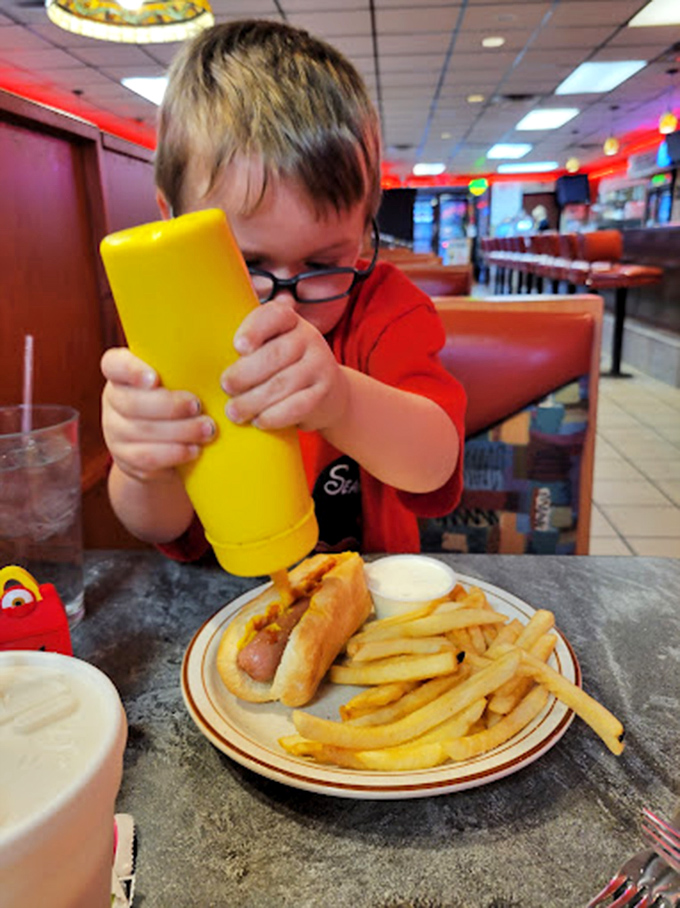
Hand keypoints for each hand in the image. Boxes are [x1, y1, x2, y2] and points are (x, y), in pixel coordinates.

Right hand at [101, 348, 215, 482]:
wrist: (162, 447)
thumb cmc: (177, 401)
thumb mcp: (176, 382)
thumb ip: (184, 371)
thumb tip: (215, 359)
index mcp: (121, 374)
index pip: (114, 365)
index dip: (131, 370)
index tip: (155, 378)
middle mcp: (113, 400)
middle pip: (132, 403)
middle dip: (169, 406)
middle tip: (198, 406)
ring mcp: (115, 431)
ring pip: (142, 431)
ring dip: (179, 431)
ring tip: (207, 430)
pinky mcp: (125, 458)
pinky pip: (146, 457)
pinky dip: (173, 453)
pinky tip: (194, 450)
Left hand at [221, 302, 347, 431]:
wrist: (330, 392)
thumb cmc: (285, 367)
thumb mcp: (272, 345)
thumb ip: (248, 342)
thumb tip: (203, 349)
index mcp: (291, 321)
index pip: (274, 316)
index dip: (255, 329)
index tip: (238, 347)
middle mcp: (309, 338)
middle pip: (274, 355)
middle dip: (245, 374)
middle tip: (225, 387)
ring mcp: (320, 366)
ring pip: (282, 384)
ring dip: (253, 401)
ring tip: (234, 412)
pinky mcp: (323, 394)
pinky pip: (296, 406)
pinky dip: (273, 416)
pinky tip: (258, 421)